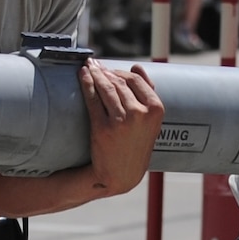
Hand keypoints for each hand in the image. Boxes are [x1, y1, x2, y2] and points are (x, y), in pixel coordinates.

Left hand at [83, 61, 163, 196]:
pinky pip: (93, 99)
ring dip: (95, 74)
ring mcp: (122, 121)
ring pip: (106, 88)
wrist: (121, 175)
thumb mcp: (150, 122)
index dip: (120, 71)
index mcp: (155, 109)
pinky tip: (82, 76)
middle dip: (105, 71)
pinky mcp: (103, 128)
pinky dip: (86, 84)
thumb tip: (136, 66)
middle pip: (119, 82)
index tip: (109, 68)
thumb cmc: (135, 146)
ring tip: (88, 68)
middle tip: (94, 65)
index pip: (136, 79)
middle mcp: (140, 114)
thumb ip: (147, 93)